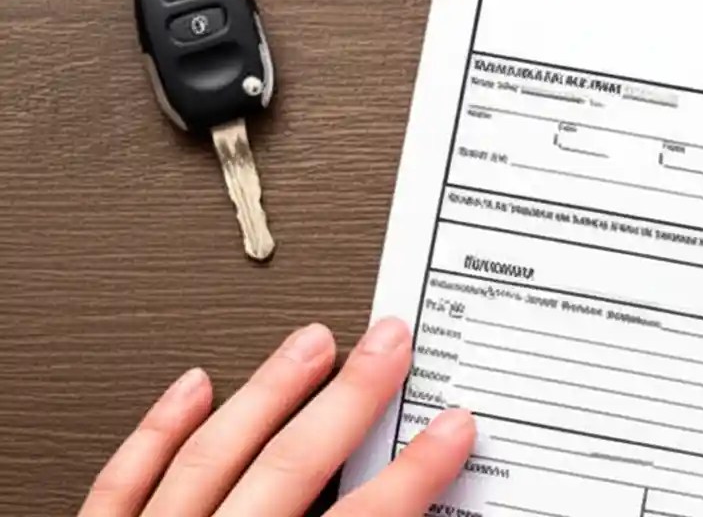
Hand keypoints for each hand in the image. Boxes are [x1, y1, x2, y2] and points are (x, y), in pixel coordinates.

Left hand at [79, 318, 473, 516]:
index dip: (417, 471)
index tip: (454, 427)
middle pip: (292, 467)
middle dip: (351, 398)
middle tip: (390, 342)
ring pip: (212, 456)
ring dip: (269, 392)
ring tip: (311, 341)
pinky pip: (124, 485)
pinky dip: (160, 431)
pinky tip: (192, 386)